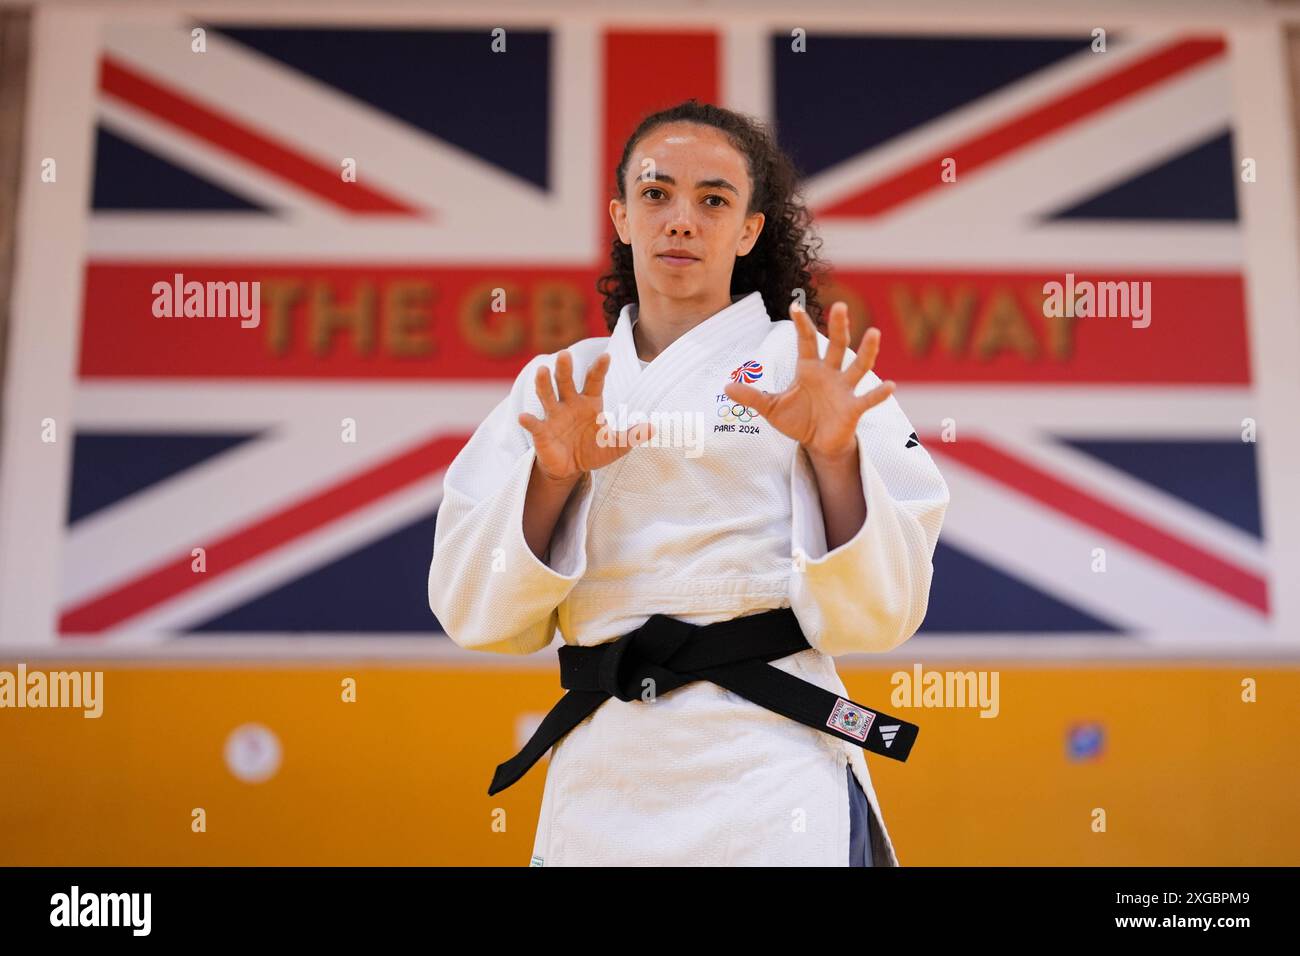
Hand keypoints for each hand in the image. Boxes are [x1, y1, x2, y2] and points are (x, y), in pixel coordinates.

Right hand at [518, 351, 652, 481]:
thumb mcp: (616, 446)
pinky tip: (524, 417)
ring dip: (544, 384)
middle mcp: (569, 403)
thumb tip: (652, 429)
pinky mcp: (541, 432)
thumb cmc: (593, 450)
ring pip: (547, 395)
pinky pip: (534, 425)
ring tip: (542, 371)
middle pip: (566, 381)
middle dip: (565, 368)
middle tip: (565, 354)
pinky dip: (529, 421)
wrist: (571, 469)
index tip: (606, 356)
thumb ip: (631, 436)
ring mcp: (554, 416)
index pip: (595, 381)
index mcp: (589, 402)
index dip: (599, 369)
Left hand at [723, 301, 894, 460]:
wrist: (818, 443)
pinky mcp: (854, 409)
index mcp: (809, 369)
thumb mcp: (771, 408)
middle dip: (838, 327)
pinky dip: (879, 393)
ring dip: (866, 350)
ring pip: (858, 366)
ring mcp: (844, 389)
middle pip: (836, 345)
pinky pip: (868, 399)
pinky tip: (890, 385)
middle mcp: (830, 373)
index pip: (805, 342)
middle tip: (840, 306)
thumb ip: (751, 396)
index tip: (795, 306)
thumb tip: (725, 386)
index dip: (801, 325)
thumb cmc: (798, 420)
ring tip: (874, 333)